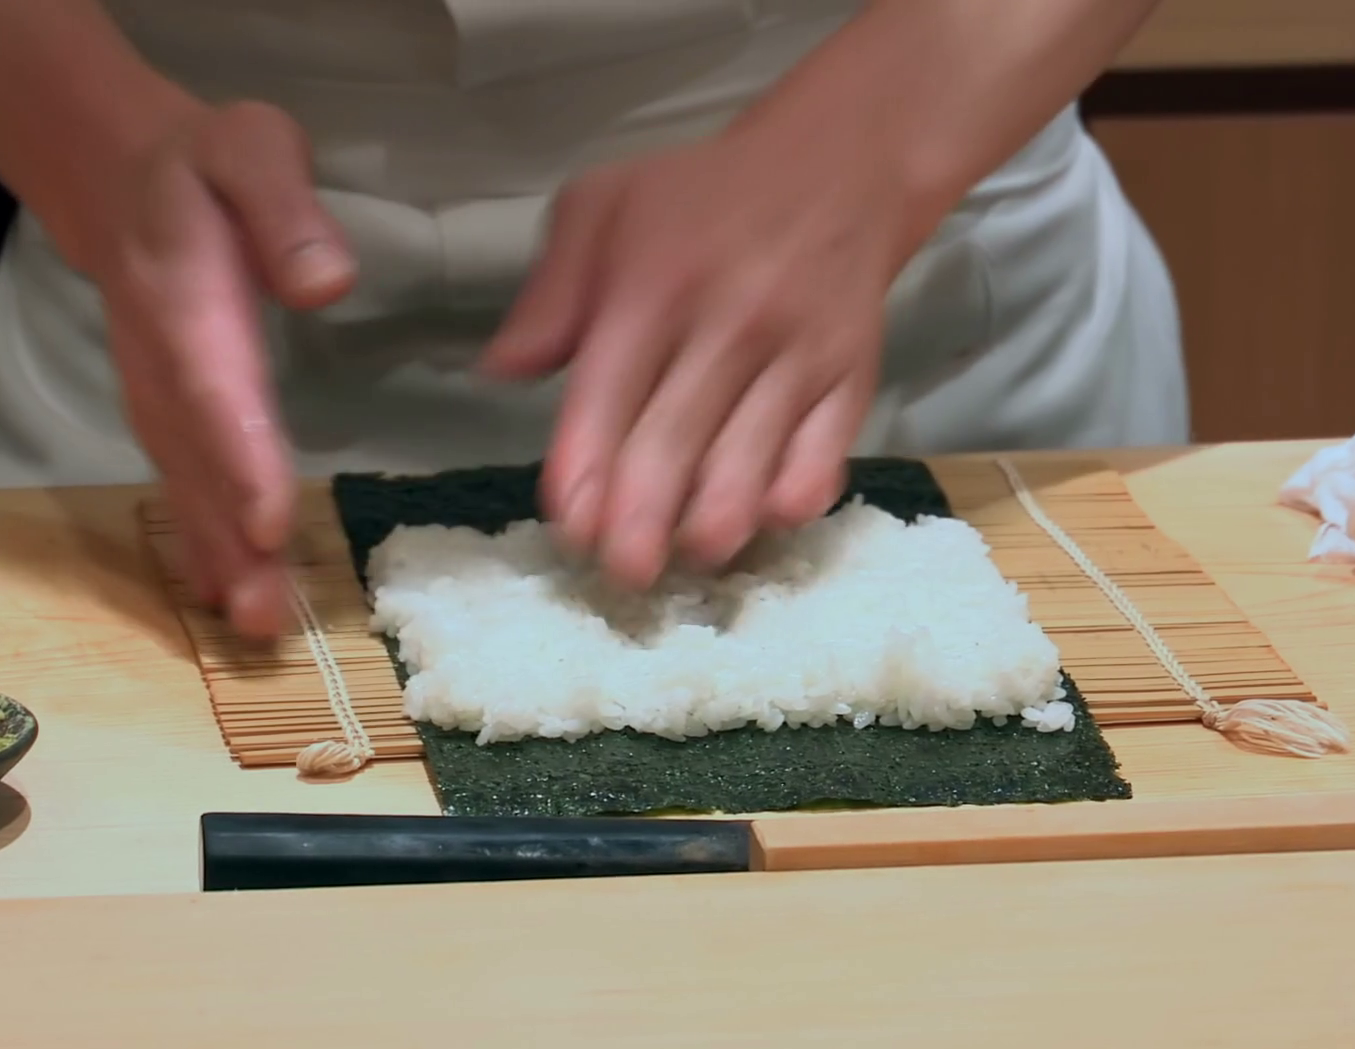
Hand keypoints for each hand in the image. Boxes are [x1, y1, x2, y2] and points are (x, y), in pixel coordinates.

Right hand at [89, 101, 353, 638]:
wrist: (125, 182)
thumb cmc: (208, 167)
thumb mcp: (250, 148)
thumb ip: (283, 207)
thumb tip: (327, 281)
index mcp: (184, 294)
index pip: (212, 383)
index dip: (238, 453)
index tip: (269, 517)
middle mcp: (161, 361)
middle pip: (195, 457)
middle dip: (230, 537)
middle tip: (264, 613)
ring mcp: (156, 395)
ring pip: (185, 484)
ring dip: (217, 558)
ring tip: (253, 625)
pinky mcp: (165, 416)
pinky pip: (181, 485)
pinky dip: (201, 545)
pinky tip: (223, 598)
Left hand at [479, 120, 919, 589]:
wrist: (836, 170)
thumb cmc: (700, 201)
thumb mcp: (604, 209)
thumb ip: (550, 294)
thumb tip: (502, 371)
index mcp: (655, 282)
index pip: (610, 394)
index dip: (587, 470)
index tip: (571, 524)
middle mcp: (729, 322)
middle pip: (677, 443)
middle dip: (644, 522)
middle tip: (623, 572)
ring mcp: (797, 356)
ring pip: (751, 465)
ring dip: (714, 526)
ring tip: (687, 556)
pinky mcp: (852, 380)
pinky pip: (824, 459)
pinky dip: (790, 500)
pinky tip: (762, 520)